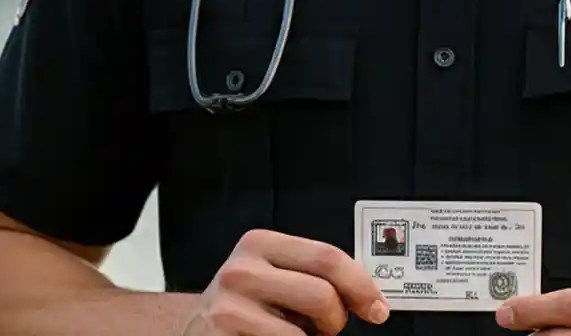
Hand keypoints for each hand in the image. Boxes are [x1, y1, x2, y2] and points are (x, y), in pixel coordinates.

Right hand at [182, 229, 389, 334]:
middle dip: (337, 320)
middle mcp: (242, 270)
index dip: (361, 285)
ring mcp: (230, 305)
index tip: (378, 308)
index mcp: (261, 243)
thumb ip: (312, 275)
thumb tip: (367, 294)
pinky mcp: (224, 333)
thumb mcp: (272, 276)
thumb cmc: (243, 306)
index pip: (328, 257)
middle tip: (329, 329)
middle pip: (322, 295)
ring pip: (304, 334)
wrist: (192, 329)